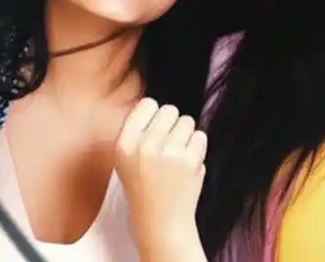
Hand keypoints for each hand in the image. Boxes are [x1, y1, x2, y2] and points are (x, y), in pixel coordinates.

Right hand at [115, 98, 207, 253]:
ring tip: (176, 157)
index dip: (155, 115)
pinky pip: (200, 136)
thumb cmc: (144, 187)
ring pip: (187, 121)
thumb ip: (138, 131)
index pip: (147, 104)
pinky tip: (187, 165)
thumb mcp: (127, 159)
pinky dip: (197, 148)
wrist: (160, 221)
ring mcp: (169, 152)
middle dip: (172, 125)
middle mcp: (145, 145)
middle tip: (168, 147)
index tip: (155, 130)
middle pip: (170, 110)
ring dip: (186, 136)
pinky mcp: (190, 160)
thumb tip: (157, 104)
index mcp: (124, 143)